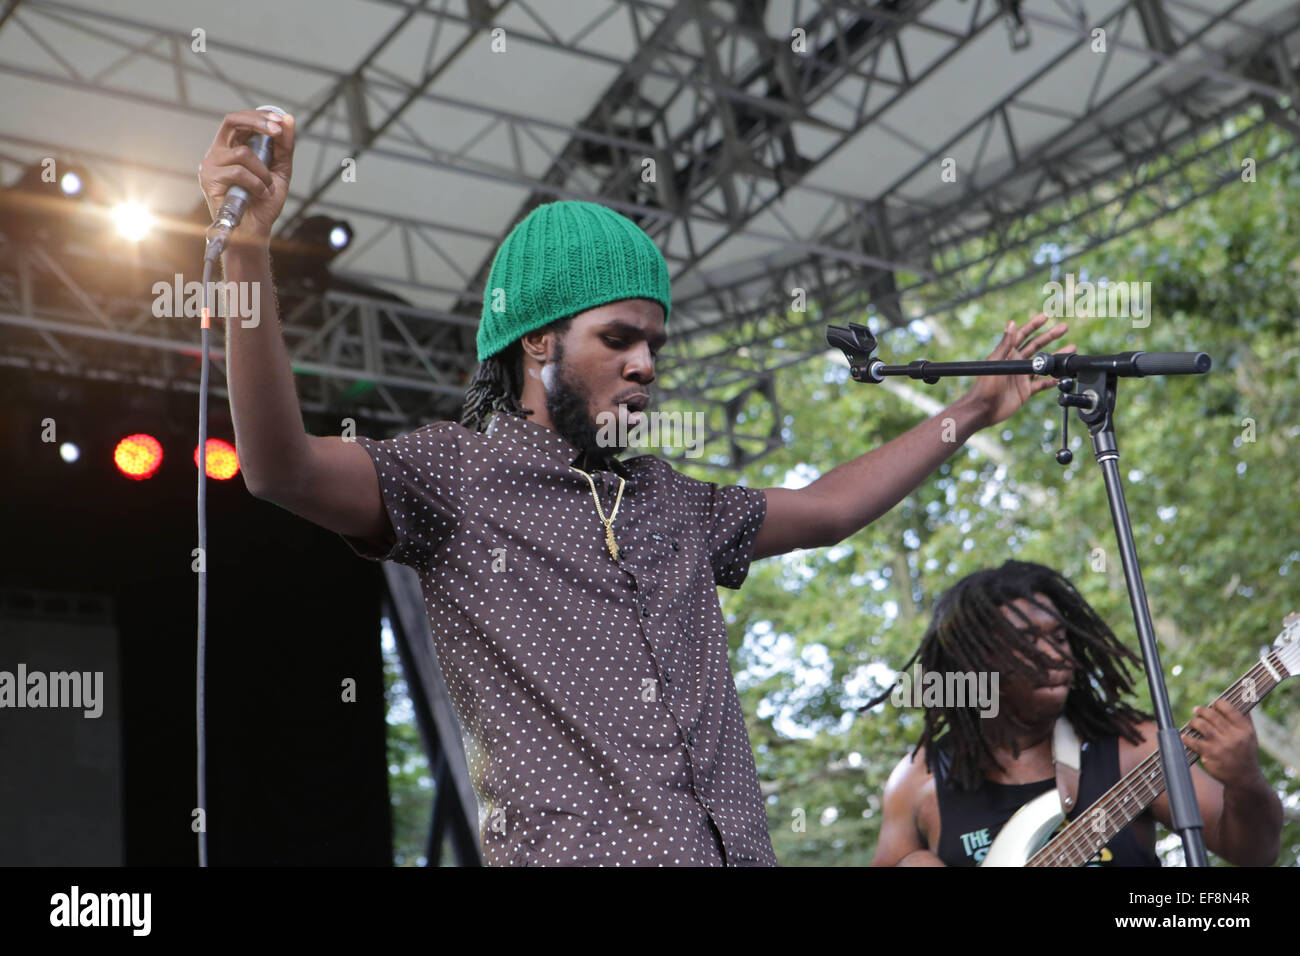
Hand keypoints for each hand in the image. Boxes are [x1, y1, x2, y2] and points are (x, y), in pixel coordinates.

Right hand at [198, 108, 296, 242]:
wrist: (255, 230)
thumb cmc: (264, 202)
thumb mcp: (279, 170)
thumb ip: (284, 146)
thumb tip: (288, 118)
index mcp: (232, 146)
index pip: (240, 119)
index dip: (260, 116)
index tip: (281, 121)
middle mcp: (218, 152)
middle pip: (232, 120)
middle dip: (259, 122)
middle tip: (278, 130)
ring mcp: (211, 164)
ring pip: (242, 152)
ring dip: (263, 171)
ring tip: (267, 187)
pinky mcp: (209, 179)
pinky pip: (239, 172)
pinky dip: (257, 184)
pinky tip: (261, 194)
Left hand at [964, 313, 1074, 428]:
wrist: (984, 410)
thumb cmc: (985, 386)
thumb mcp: (996, 362)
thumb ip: (1005, 344)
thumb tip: (1011, 323)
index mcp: (1008, 354)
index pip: (1023, 335)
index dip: (1034, 325)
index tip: (1046, 316)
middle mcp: (1016, 363)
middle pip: (1037, 346)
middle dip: (1050, 336)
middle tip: (1064, 327)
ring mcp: (1022, 376)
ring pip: (1043, 364)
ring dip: (1056, 356)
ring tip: (1071, 348)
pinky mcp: (1026, 390)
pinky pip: (1042, 383)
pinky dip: (1052, 379)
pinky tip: (1062, 375)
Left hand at [1184, 699, 1261, 787]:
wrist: (1244, 778)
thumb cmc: (1245, 753)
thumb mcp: (1251, 736)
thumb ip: (1245, 719)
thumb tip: (1241, 698)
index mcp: (1245, 729)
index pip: (1229, 709)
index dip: (1218, 704)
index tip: (1213, 704)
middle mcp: (1234, 736)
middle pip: (1212, 715)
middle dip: (1202, 711)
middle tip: (1196, 710)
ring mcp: (1221, 746)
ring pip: (1201, 725)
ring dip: (1194, 722)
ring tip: (1193, 723)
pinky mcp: (1210, 755)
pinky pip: (1193, 741)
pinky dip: (1186, 737)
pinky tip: (1184, 736)